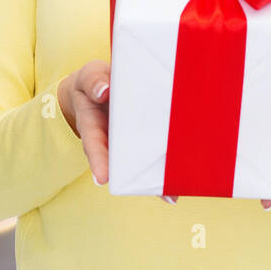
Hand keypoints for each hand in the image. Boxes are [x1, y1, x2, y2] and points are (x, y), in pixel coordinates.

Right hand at [60, 59, 177, 206]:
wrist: (102, 86)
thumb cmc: (95, 81)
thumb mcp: (89, 75)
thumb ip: (94, 80)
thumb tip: (104, 90)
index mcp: (93, 125)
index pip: (95, 144)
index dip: (99, 161)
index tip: (102, 179)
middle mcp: (112, 140)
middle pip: (121, 163)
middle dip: (133, 179)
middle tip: (146, 192)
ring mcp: (130, 142)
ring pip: (140, 164)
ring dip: (155, 180)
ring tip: (171, 194)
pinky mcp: (147, 138)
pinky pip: (155, 154)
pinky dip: (165, 167)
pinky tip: (180, 180)